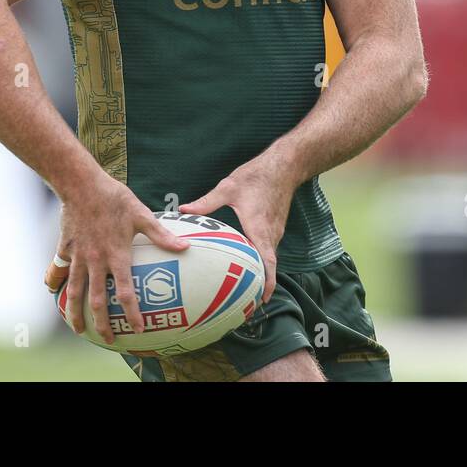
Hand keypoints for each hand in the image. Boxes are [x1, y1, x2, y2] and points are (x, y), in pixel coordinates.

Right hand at [44, 172, 189, 343]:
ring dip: (76, 313)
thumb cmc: (115, 198)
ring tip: (79, 329)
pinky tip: (56, 295)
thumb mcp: (142, 215)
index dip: (132, 313)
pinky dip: (56, 285)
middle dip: (103, 324)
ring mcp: (78, 258)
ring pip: (75, 293)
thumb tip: (184, 247)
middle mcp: (96, 261)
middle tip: (110, 339)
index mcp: (117, 255)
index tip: (138, 328)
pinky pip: (59, 273)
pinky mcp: (64, 251)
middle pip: (98, 301)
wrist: (81, 185)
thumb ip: (161, 235)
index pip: (126, 292)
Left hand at [178, 154, 297, 305]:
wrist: (284, 165)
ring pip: (269, 256)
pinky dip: (261, 259)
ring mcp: (275, 229)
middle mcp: (271, 232)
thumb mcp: (228, 187)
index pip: (267, 260)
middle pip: (269, 264)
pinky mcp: (276, 225)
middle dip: (261, 284)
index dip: (267, 281)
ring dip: (261, 272)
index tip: (262, 299)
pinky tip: (247, 260)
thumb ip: (206, 202)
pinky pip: (269, 247)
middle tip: (248, 302)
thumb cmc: (257, 175)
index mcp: (259, 227)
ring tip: (246, 287)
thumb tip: (182, 210)